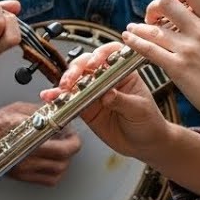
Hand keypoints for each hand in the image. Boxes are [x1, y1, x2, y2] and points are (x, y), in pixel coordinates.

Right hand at [0, 101, 79, 185]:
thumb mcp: (17, 110)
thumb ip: (39, 112)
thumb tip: (57, 112)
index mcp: (26, 134)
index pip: (58, 139)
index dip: (70, 135)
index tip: (71, 129)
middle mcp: (26, 154)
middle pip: (63, 157)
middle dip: (72, 146)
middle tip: (70, 137)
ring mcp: (25, 168)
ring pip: (59, 171)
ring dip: (65, 160)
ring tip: (61, 148)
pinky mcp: (23, 177)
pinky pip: (49, 180)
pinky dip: (56, 172)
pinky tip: (53, 160)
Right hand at [41, 43, 171, 157]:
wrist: (144, 145)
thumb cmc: (149, 123)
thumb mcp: (139, 110)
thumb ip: (122, 101)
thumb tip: (107, 94)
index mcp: (124, 72)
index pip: (111, 53)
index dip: (101, 54)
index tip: (94, 62)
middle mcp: (106, 78)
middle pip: (87, 64)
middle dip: (76, 69)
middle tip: (72, 80)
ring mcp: (94, 92)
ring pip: (75, 80)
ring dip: (64, 82)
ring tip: (59, 90)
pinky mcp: (85, 107)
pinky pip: (69, 100)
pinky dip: (58, 98)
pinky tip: (51, 98)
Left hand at [120, 0, 199, 129]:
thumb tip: (194, 17)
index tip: (173, 1)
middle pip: (167, 3)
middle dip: (154, 6)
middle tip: (152, 17)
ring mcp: (188, 49)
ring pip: (153, 28)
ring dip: (138, 27)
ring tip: (132, 28)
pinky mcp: (178, 68)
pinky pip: (149, 50)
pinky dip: (135, 42)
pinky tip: (128, 39)